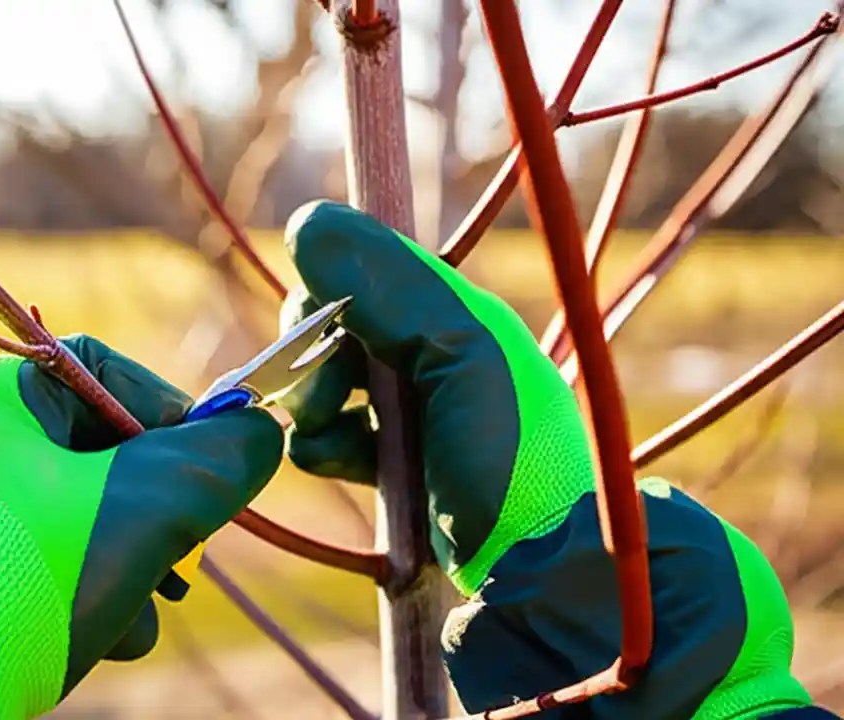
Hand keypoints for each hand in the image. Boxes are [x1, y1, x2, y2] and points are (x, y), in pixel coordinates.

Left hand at [0, 336, 281, 719]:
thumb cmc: (29, 575)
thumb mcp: (149, 507)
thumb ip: (219, 459)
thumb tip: (259, 434)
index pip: (104, 371)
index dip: (172, 415)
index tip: (207, 475)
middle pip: (90, 456)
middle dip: (151, 517)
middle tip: (178, 564)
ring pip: (61, 518)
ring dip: (121, 567)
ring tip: (133, 618)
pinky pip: (17, 559)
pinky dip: (66, 592)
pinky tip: (91, 639)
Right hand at [277, 199, 592, 593]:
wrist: (540, 583)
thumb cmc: (514, 465)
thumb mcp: (464, 356)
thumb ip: (393, 287)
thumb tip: (306, 223)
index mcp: (458, 316)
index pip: (362, 270)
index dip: (326, 292)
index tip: (318, 326)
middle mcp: (435, 356)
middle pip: (334, 325)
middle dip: (310, 353)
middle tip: (321, 398)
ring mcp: (414, 415)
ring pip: (326, 381)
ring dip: (308, 401)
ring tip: (323, 435)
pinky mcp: (396, 469)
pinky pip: (333, 437)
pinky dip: (318, 444)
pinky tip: (326, 462)